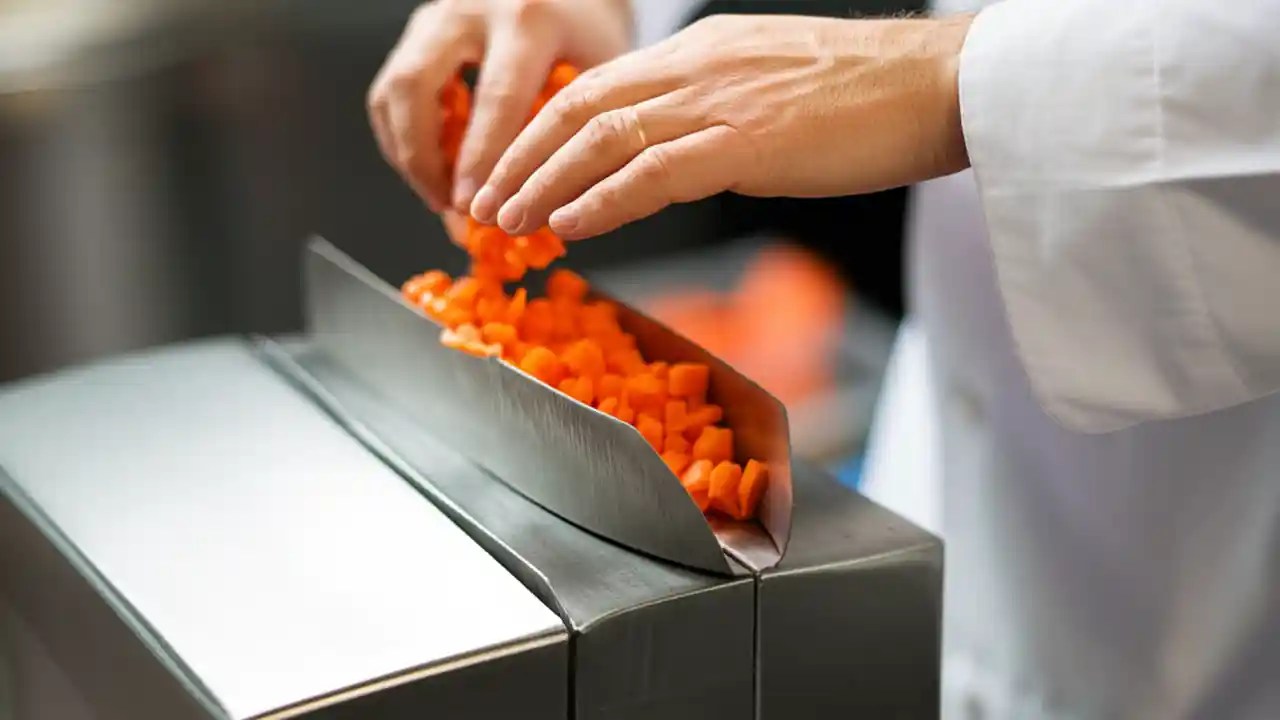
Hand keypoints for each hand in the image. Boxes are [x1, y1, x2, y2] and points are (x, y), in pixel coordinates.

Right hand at [367, 0, 632, 212]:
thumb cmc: (591, 37)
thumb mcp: (600, 77)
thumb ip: (571, 135)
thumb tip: (542, 211)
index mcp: (527, 19)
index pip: (495, 100)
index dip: (480, 163)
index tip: (474, 210)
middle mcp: (470, 10)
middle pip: (415, 86)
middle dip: (422, 158)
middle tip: (447, 205)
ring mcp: (437, 17)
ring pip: (392, 90)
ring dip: (407, 152)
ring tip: (440, 194)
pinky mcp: (421, 31)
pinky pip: (392, 90)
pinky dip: (404, 137)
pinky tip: (435, 167)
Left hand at [470, 13, 973, 239]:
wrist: (937, 84)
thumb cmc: (868, 94)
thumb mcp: (770, 88)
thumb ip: (715, 111)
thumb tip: (676, 154)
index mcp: (699, 53)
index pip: (597, 88)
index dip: (542, 131)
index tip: (511, 169)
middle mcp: (695, 69)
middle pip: (579, 107)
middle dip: (521, 157)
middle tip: (484, 201)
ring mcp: (717, 102)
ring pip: (601, 138)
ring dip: (543, 183)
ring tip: (507, 221)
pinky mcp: (745, 142)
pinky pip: (652, 171)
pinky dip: (600, 199)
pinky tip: (569, 224)